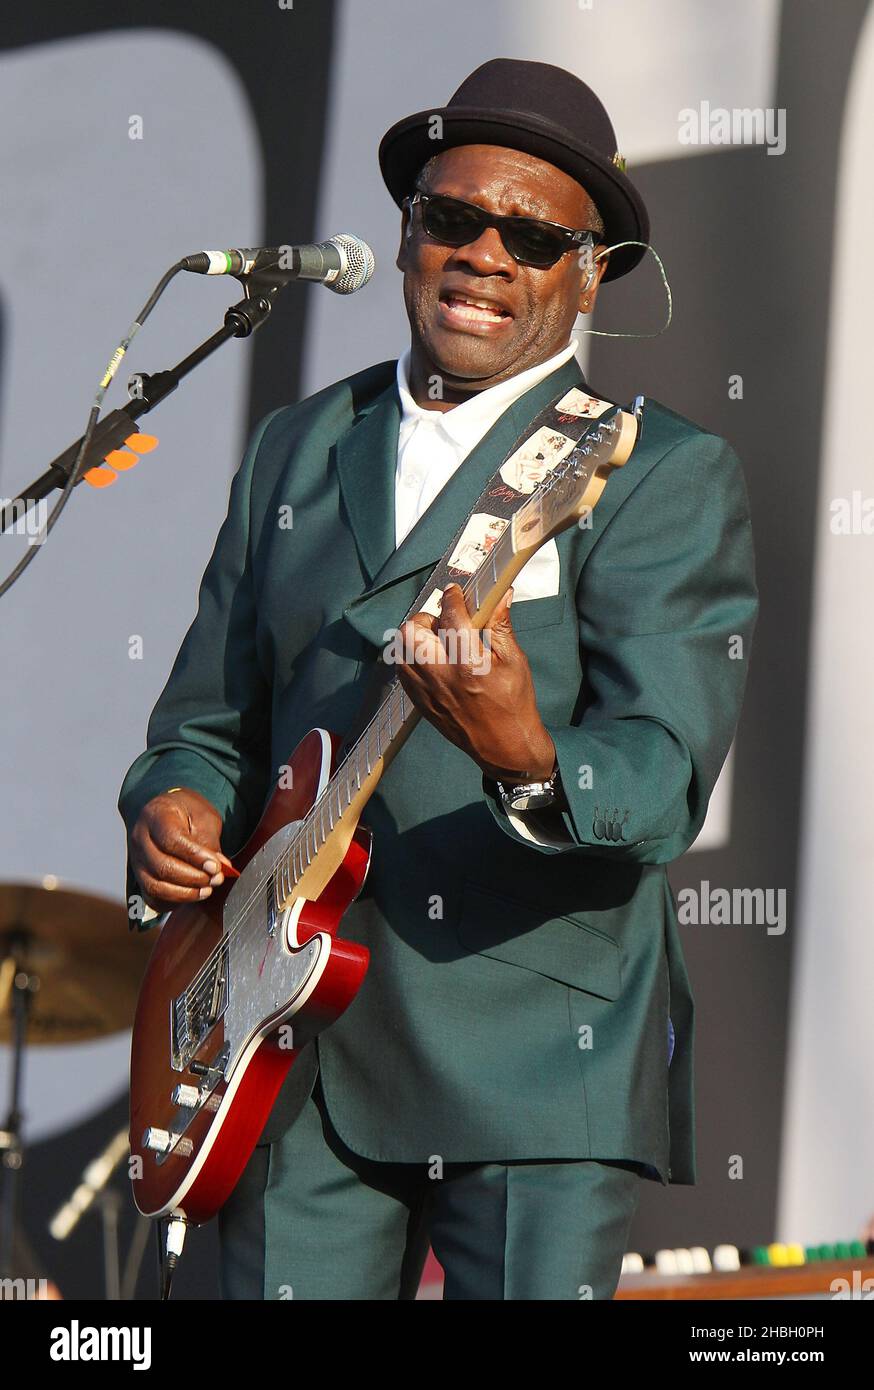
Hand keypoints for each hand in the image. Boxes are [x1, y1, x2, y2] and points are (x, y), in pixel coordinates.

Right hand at [128, 787, 233, 909]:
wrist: (168, 812)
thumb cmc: (187, 813)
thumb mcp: (204, 817)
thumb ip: (209, 842)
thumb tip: (217, 870)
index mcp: (156, 815)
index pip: (171, 840)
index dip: (195, 857)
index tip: (216, 866)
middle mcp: (140, 838)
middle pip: (162, 867)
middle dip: (193, 878)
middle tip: (216, 879)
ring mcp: (137, 860)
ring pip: (155, 886)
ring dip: (185, 893)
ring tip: (207, 890)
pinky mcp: (140, 877)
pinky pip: (152, 897)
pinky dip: (173, 901)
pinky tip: (192, 895)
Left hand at [395, 583, 555, 781]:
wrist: (505, 747)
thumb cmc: (514, 705)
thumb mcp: (515, 661)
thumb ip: (501, 625)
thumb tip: (501, 595)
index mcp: (468, 663)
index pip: (451, 616)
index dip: (452, 598)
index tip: (455, 592)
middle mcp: (441, 676)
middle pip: (411, 631)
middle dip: (426, 619)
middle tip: (443, 622)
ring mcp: (425, 691)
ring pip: (400, 650)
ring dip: (415, 639)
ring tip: (436, 641)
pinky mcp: (419, 702)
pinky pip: (401, 671)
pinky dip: (411, 659)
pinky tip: (430, 660)